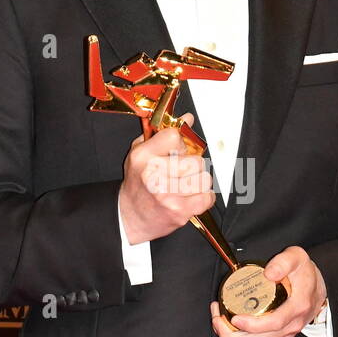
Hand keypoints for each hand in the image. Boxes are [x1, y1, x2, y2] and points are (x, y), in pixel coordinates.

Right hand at [118, 113, 215, 244]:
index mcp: (143, 157)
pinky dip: (202, 197)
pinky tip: (189, 197)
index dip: (182, 142)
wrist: (130, 217)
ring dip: (198, 181)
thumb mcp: (140, 153)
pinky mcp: (179, 211)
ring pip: (204, 178)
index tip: (179, 150)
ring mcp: (167, 195)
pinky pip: (207, 197)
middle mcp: (154, 175)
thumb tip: (187, 119)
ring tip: (184, 185)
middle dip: (193, 165)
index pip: (176, 136)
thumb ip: (163, 134)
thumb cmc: (137, 185)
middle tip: (182, 171)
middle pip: (196, 159)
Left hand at [210, 245, 327, 336]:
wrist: (319, 287)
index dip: (252, 325)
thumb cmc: (305, 272)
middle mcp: (292, 325)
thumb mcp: (297, 257)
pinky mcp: (280, 336)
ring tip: (218, 321)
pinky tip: (230, 323)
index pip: (274, 323)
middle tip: (217, 320)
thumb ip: (284, 261)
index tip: (234, 317)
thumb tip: (269, 273)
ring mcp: (286, 333)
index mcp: (297, 307)